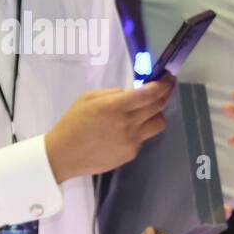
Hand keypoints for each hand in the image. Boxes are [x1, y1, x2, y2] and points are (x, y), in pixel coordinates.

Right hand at [45, 78, 173, 183]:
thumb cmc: (72, 122)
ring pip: (158, 123)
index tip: (169, 77)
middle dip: (165, 94)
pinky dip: (141, 129)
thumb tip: (132, 93)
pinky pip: (144, 137)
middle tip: (166, 87)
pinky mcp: (131, 154)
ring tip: (147, 110)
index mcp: (114, 106)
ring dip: (156, 113)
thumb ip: (113, 93)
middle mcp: (127, 124)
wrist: (64, 155)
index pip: (149, 93)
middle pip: (158, 107)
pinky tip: (126, 129)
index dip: (163, 84)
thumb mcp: (88, 98)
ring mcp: (131, 141)